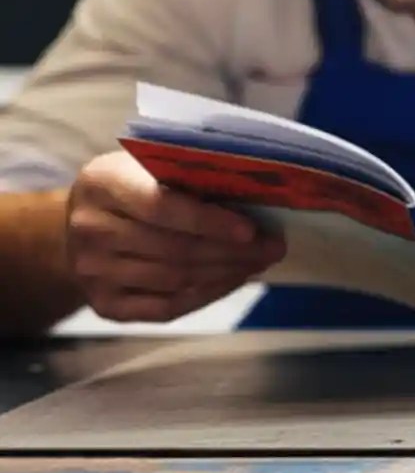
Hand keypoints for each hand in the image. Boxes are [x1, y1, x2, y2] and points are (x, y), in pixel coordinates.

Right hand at [65, 150, 285, 322]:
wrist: (84, 220)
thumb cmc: (133, 183)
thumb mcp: (150, 164)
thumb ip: (191, 178)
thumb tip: (258, 200)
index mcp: (102, 183)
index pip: (162, 207)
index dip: (210, 222)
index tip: (252, 230)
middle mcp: (90, 230)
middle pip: (175, 249)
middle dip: (233, 251)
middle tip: (273, 248)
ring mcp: (93, 272)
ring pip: (176, 280)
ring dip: (227, 273)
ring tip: (259, 262)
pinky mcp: (104, 304)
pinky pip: (167, 307)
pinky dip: (208, 295)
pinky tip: (233, 280)